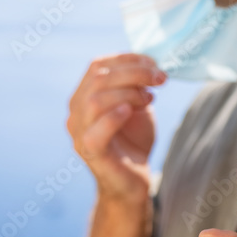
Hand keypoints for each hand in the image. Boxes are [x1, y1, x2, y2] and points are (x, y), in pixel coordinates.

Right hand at [67, 53, 165, 207]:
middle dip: (135, 72)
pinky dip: (114, 117)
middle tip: (160, 79)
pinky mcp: (89, 152)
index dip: (128, 59)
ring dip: (129, 93)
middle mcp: (75, 111)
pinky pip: (95, 131)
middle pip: (98, 77)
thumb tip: (149, 63)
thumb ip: (136, 84)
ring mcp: (78, 132)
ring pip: (96, 99)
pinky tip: (131, 112)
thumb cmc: (134, 139)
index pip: (97, 65)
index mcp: (84, 95)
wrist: (134, 178)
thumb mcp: (137, 104)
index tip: (155, 64)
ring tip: (150, 99)